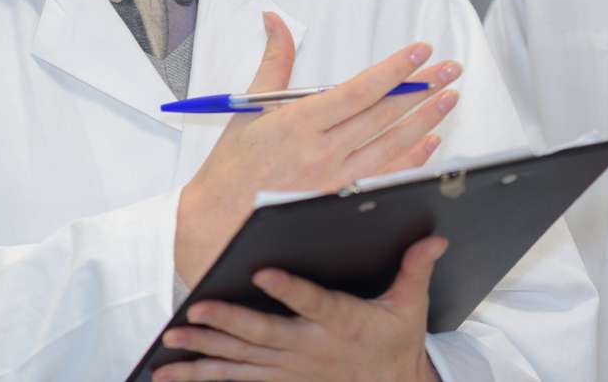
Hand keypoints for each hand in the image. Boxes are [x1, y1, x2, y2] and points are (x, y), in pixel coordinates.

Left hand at [153, 236, 448, 381]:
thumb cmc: (396, 341)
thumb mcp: (411, 305)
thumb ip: (415, 269)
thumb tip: (434, 239)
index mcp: (344, 322)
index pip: (314, 302)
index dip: (289, 289)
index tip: (263, 272)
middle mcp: (312, 348)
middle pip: (265, 336)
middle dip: (228, 324)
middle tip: (195, 311)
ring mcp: (293, 369)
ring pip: (242, 362)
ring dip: (205, 354)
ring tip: (172, 343)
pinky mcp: (281, 381)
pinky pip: (238, 381)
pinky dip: (206, 377)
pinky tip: (176, 372)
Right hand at [175, 13, 461, 285]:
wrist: (221, 217)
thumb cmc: (236, 160)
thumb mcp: (251, 104)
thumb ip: (274, 60)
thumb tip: (274, 20)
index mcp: (299, 122)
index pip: (359, 90)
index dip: (394, 70)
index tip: (420, 51)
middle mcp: (322, 151)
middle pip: (383, 115)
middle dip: (421, 88)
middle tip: (450, 68)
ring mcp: (335, 178)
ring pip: (392, 145)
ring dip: (425, 120)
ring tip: (449, 97)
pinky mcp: (342, 197)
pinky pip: (386, 175)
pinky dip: (412, 158)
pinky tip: (431, 140)